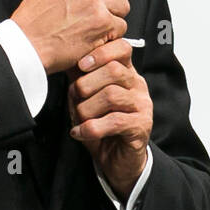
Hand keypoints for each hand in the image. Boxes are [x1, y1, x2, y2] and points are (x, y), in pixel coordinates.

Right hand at [11, 0, 128, 74]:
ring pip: (123, 4)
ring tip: (95, 22)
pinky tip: (95, 35)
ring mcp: (94, 2)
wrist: (27, 46)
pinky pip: (121, 26)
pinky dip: (111, 34)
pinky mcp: (102, 23)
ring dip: (113, 15)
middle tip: (102, 3)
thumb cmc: (33, 21)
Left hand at [66, 37, 151, 198]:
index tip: (81, 65)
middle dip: (86, 84)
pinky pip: (114, 121)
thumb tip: (67, 62)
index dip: (100, 53)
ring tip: (79, 120)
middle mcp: (137, 86)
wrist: (118, 161)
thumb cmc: (101, 127)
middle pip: (114, 70)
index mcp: (126, 73)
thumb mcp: (86, 100)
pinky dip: (91, 128)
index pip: (122, 48)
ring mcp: (142, 106)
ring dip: (87, 109)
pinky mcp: (140, 126)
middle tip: (76, 99)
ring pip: (111, 95)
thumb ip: (81, 81)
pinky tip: (81, 133)